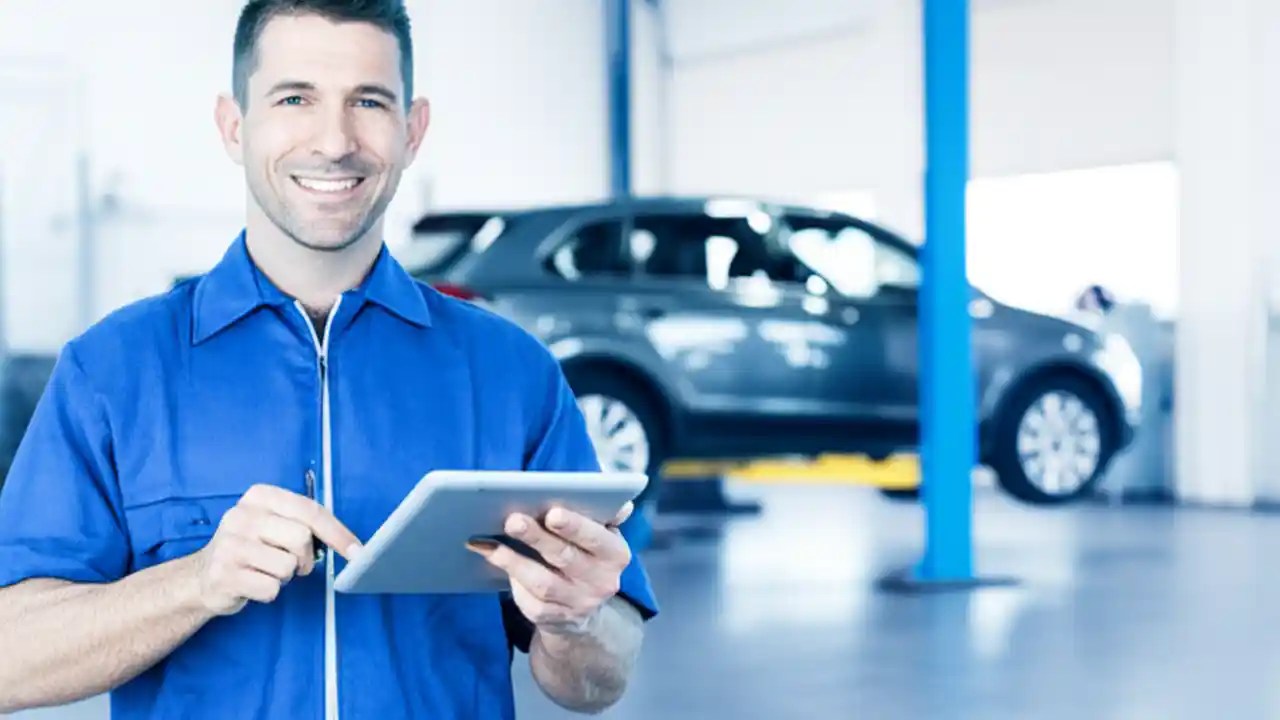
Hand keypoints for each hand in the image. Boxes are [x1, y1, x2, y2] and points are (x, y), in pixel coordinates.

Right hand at [190, 484, 361, 615]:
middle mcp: (242, 515)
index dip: (338, 533)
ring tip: (265, 570)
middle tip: (293, 564)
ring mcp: (231, 544)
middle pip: (302, 538)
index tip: (357, 552)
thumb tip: (350, 544)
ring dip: (285, 576)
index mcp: (260, 496)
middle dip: (305, 558)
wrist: (202, 577)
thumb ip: (305, 523)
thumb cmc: (251, 548)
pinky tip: (252, 583)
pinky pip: (271, 588)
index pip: (310, 511)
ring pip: (287, 566)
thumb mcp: (273, 523)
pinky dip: (269, 592)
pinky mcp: (225, 574)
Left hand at [468, 502, 634, 634]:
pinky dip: (512, 582)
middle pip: (565, 557)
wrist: (584, 610)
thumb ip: (607, 516)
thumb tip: (621, 504)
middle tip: (512, 520)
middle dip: (537, 537)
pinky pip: (530, 603)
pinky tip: (495, 562)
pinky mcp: (554, 619)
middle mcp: (601, 582)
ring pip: (544, 583)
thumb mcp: (603, 536)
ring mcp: (577, 604)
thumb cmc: (587, 556)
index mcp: (616, 555)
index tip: (552, 513)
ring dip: (516, 562)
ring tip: (492, 546)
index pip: (598, 539)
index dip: (575, 527)